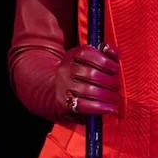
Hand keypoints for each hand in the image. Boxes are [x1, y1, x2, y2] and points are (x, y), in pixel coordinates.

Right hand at [9, 0, 123, 122]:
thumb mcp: (79, 55)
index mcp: (70, 56)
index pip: (88, 55)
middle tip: (116, 84)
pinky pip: (84, 107)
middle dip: (109, 79)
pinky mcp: (64, 106)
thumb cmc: (68, 69)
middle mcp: (65, 71)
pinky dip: (98, 109)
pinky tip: (108, 109)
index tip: (115, 65)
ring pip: (90, 90)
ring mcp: (64, 89)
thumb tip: (114, 49)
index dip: (105, 60)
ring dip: (107, 94)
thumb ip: (99, 51)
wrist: (40, 88)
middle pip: (92, 73)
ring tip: (114, 97)